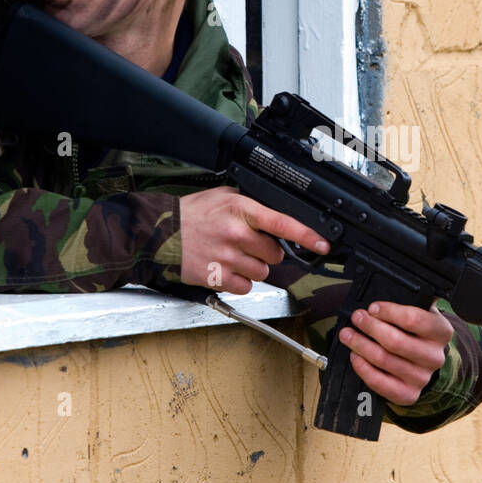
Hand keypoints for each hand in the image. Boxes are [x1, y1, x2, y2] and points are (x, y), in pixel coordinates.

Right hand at [178, 186, 328, 294]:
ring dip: (252, 266)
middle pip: (275, 253)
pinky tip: (225, 268)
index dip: (307, 235)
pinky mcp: (217, 277)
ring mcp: (226, 257)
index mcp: (240, 210)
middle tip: (247, 244)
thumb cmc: (190, 215)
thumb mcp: (223, 197)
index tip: (322, 244)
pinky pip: (245, 286)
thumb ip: (251, 204)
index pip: (282, 223)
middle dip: (266, 251)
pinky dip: (239, 280)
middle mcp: (235, 234)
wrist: (159, 233)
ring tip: (232, 255)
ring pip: (262, 271)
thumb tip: (278, 213)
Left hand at [337, 302, 454, 405]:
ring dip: (360, 345)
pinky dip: (362, 367)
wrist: (423, 363)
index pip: (413, 319)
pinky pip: (379, 382)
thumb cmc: (416, 334)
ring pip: (384, 360)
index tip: (372, 308)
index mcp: (441, 332)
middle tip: (357, 318)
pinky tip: (355, 355)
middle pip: (395, 341)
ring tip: (348, 335)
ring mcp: (422, 377)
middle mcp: (435, 356)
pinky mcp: (408, 394)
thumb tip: (392, 291)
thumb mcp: (421, 314)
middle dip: (370, 327)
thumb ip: (410, 302)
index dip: (389, 312)